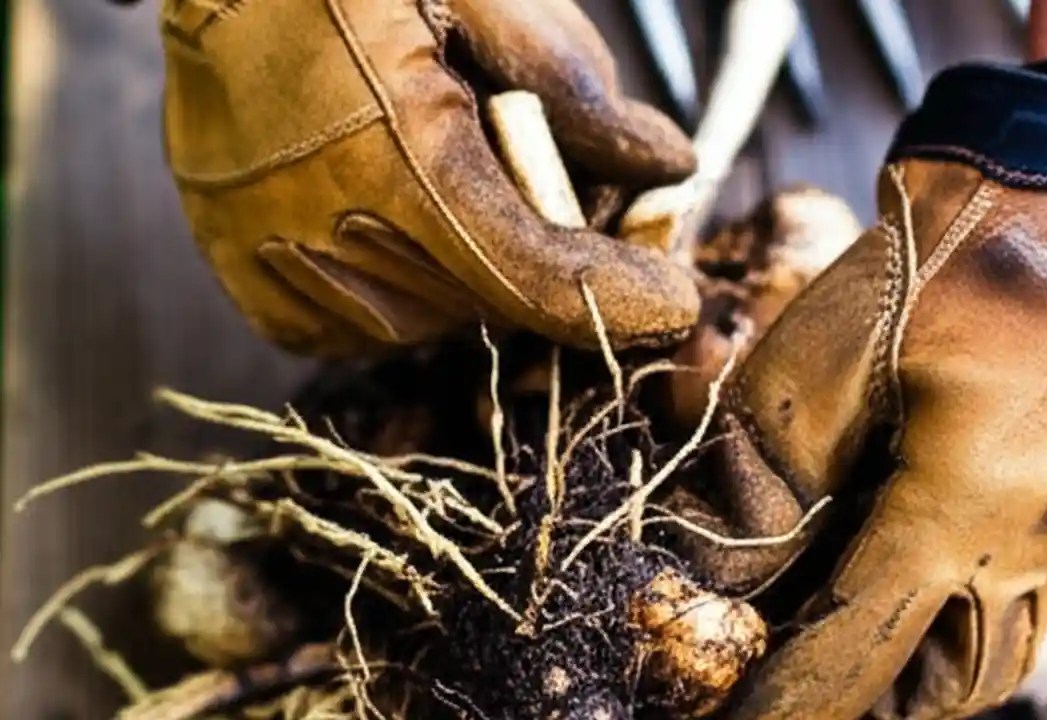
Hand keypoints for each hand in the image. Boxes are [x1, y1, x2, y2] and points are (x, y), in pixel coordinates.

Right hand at [161, 0, 698, 354]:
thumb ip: (571, 82)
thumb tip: (665, 166)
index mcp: (387, 152)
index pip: (527, 272)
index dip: (612, 297)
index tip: (671, 303)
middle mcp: (321, 228)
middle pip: (491, 300)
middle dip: (547, 262)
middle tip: (561, 193)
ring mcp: (273, 263)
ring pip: (432, 320)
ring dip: (476, 275)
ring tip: (458, 185)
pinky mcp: (248, 281)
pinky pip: (364, 327)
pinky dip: (410, 289)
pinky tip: (400, 220)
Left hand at [673, 63, 1046, 717]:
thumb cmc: (928, 270)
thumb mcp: (809, 377)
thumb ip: (763, 496)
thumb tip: (722, 585)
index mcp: (957, 519)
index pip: (852, 656)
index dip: (787, 704)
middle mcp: (1031, 543)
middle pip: (947, 684)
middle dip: (873, 697)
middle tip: (803, 673)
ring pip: (1000, 649)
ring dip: (925, 659)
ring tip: (862, 627)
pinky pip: (1031, 589)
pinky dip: (968, 601)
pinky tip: (924, 565)